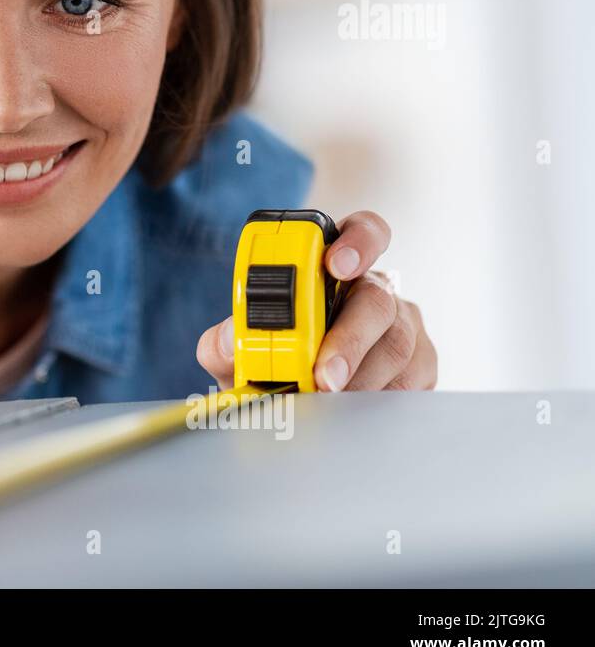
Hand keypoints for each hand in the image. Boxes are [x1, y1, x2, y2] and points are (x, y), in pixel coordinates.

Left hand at [196, 210, 436, 391]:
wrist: (292, 397)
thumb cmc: (271, 357)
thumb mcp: (241, 347)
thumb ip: (225, 340)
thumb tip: (229, 339)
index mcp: (335, 268)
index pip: (364, 233)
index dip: (357, 242)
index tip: (337, 265)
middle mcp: (376, 291)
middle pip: (377, 301)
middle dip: (349, 338)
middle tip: (324, 374)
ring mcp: (403, 329)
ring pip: (396, 348)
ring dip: (359, 380)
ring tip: (327, 403)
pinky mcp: (420, 368)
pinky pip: (410, 384)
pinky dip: (377, 401)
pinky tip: (350, 412)